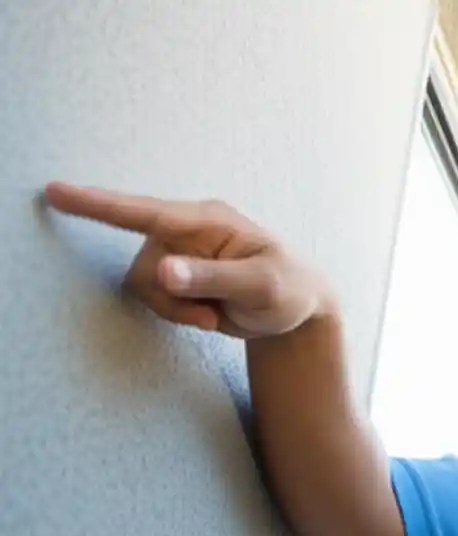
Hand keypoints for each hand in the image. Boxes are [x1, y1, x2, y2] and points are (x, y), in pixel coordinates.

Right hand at [44, 182, 332, 337]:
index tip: (56, 192)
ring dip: (174, 309)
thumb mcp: (261, 286)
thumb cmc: (289, 288)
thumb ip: (212, 278)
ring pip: (144, 285)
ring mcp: (179, 253)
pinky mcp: (177, 275)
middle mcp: (187, 231)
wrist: (298, 309)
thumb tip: (162, 270)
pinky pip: (154, 298)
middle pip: (143, 265)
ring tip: (213, 316)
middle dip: (168, 299)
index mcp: (208, 220)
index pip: (145, 212)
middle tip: (208, 317)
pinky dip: (178, 313)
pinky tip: (209, 315)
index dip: (98, 204)